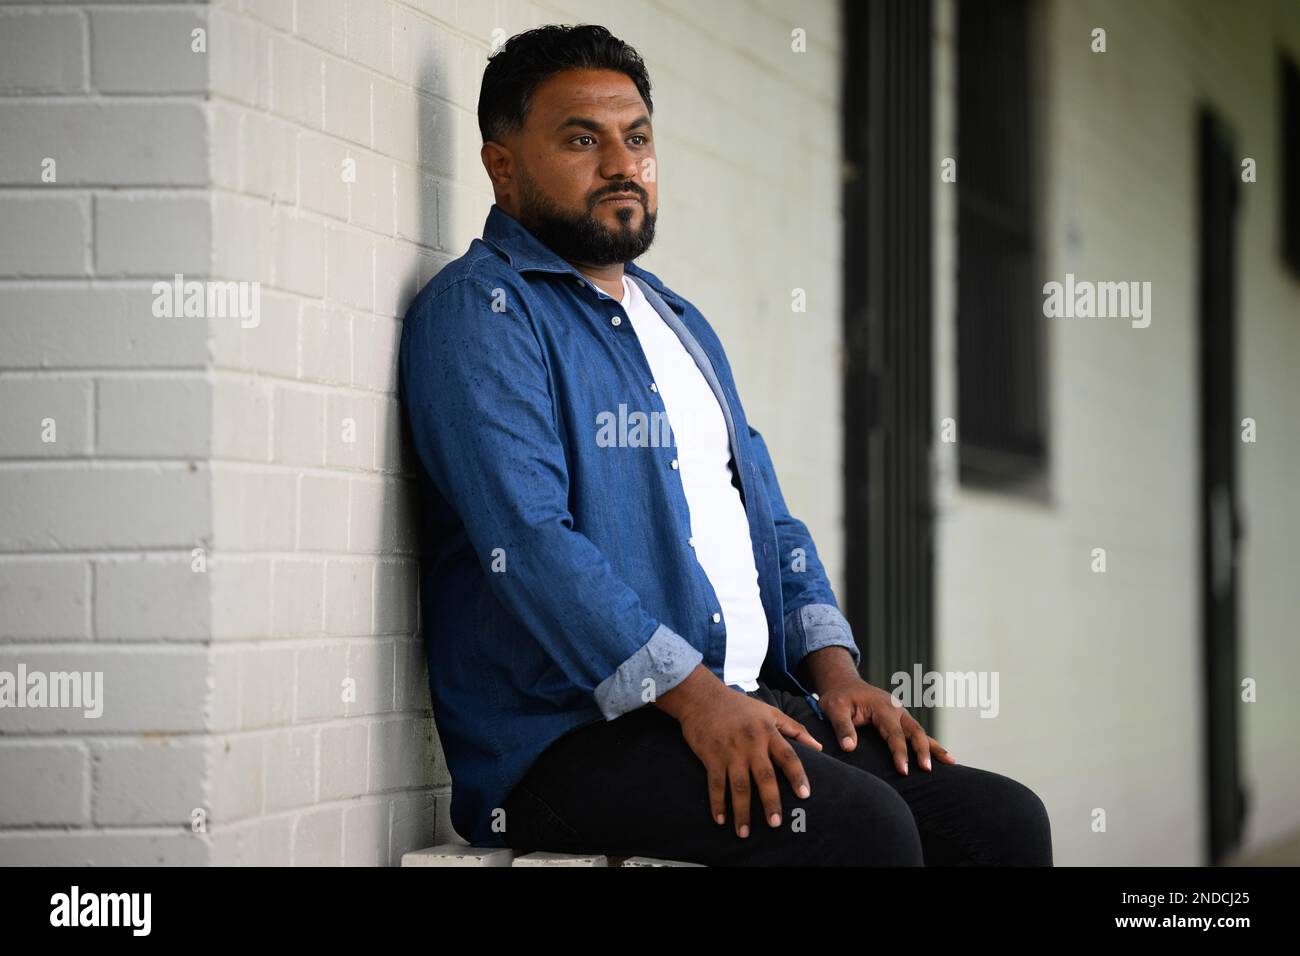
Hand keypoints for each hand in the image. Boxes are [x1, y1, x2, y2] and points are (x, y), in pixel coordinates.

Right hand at [676, 688, 823, 837]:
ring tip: (745, 833)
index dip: (797, 776)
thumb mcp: (769, 712)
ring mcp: (730, 751)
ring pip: (739, 786)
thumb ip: (795, 729)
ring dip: (742, 812)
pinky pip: (715, 785)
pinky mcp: (711, 757)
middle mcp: (751, 743)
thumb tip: (819, 748)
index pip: (788, 756)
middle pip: (764, 777)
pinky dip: (717, 804)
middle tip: (776, 824)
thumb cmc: (738, 706)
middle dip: (771, 802)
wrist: (702, 698)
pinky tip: (721, 820)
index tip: (805, 795)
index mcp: (768, 732)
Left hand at [816, 676, 956, 774]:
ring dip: (934, 747)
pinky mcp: (900, 719)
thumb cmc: (838, 697)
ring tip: (951, 763)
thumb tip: (849, 748)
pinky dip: (929, 743)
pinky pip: (916, 732)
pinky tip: (942, 756)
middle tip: (927, 770)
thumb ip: (842, 727)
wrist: (843, 685)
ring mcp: (900, 714)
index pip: (894, 733)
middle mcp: (896, 709)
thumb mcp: (834, 709)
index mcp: (882, 707)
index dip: (900, 753)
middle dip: (923, 750)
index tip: (903, 771)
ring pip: (920, 731)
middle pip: (915, 731)